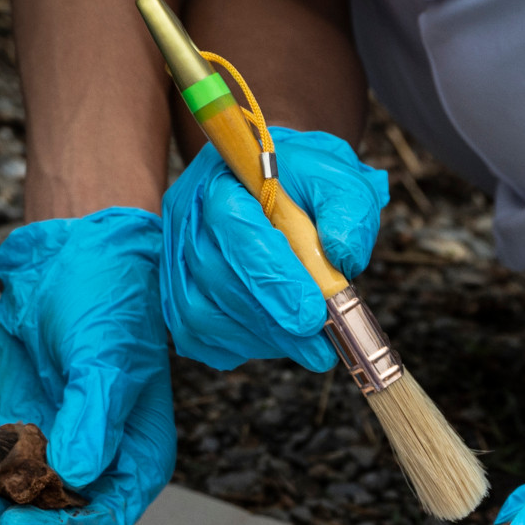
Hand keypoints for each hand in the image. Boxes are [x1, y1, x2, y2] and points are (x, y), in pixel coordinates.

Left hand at [0, 209, 172, 524]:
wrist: (73, 255)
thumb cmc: (110, 300)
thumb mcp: (104, 359)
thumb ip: (93, 420)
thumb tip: (76, 475)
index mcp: (134, 460)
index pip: (101, 521)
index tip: (14, 522)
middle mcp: (97, 467)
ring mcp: (54, 453)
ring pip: (16, 510)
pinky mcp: (17, 436)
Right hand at [159, 132, 388, 372]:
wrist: (280, 186)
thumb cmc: (308, 185)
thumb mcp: (341, 181)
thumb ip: (348, 211)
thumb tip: (344, 255)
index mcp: (223, 177)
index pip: (234, 226)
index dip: (273, 276)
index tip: (313, 315)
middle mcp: (188, 216)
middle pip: (216, 276)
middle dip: (271, 320)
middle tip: (320, 348)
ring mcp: (175, 256)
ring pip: (198, 312)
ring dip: (256, 337)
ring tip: (305, 346)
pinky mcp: (176, 291)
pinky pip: (192, 333)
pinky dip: (235, 346)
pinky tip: (274, 340)